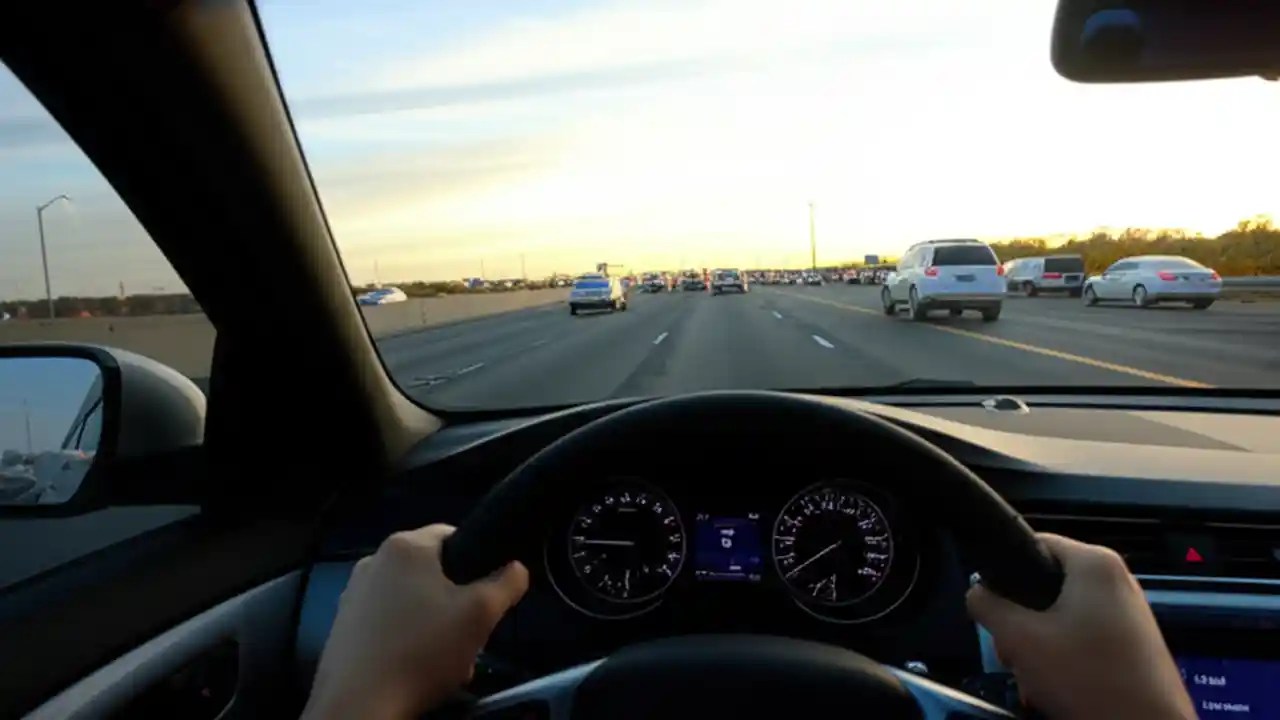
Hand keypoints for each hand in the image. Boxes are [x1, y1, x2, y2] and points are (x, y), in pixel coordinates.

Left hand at [302, 524, 528, 719]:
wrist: (358, 705)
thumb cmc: (422, 651)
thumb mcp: (480, 615)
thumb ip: (507, 583)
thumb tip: (516, 568)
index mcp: (405, 546)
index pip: (453, 535)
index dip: (477, 562)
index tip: (487, 597)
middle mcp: (373, 561)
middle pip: (432, 573)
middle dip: (456, 603)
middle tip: (470, 636)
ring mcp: (353, 595)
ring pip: (411, 601)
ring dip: (434, 625)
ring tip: (446, 660)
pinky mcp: (343, 626)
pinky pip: (387, 623)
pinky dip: (406, 639)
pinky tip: (416, 669)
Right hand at [966, 533, 1194, 719]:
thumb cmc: (1087, 678)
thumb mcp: (1021, 640)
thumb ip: (987, 606)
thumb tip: (976, 592)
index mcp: (1095, 562)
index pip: (1033, 542)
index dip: (1004, 572)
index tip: (993, 608)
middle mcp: (1117, 578)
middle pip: (1045, 583)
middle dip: (1021, 619)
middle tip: (1012, 650)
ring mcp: (1129, 612)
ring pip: (1061, 614)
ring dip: (1038, 644)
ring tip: (1034, 674)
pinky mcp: (1133, 643)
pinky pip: (1083, 635)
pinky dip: (1063, 655)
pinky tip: (1056, 685)